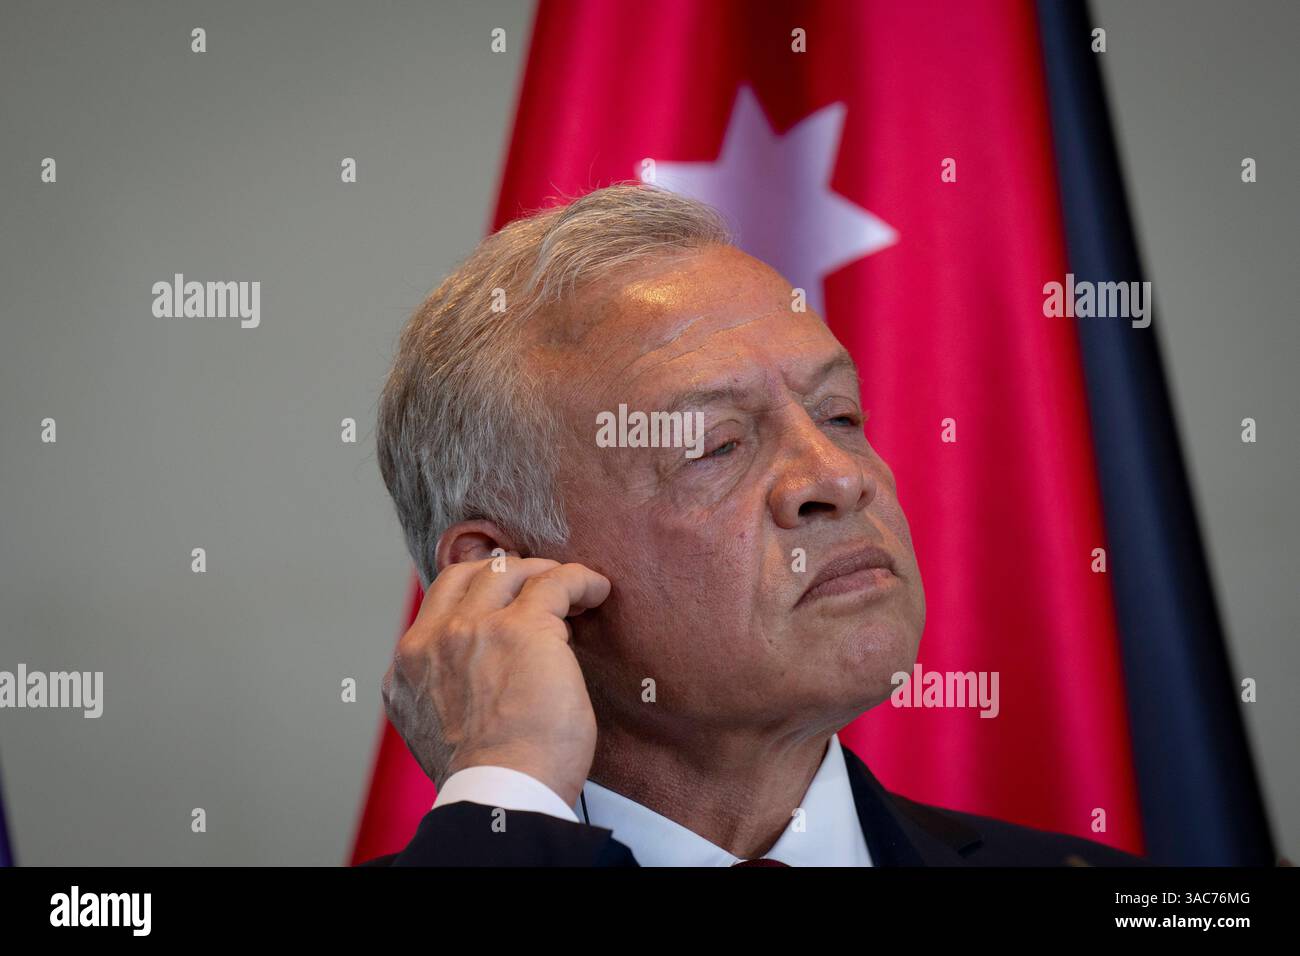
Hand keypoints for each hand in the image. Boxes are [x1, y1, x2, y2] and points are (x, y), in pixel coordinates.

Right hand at [382, 556, 610, 806]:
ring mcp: (474, 628)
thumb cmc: (486, 781)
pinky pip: (554, 583)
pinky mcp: (522, 627)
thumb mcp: (438, 731)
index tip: (502, 606)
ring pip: (508, 571)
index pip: (436, 610)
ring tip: (570, 588)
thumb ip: (445, 696)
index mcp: (407, 670)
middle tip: (535, 584)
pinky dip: (579, 580)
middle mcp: (433, 641)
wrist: (500, 795)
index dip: (474, 600)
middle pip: (466, 576)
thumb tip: (477, 686)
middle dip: (503, 574)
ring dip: (540, 573)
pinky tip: (595, 590)